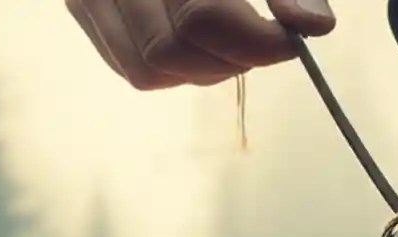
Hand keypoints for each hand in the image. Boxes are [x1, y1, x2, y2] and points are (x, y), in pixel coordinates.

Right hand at [64, 0, 335, 89]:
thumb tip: (314, 26)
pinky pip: (128, 64)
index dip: (255, 43)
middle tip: (266, 41)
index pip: (203, 18)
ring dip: (202, 69)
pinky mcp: (83, 6)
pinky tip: (202, 39)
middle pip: (172, 52)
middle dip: (231, 59)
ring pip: (147, 70)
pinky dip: (175, 66)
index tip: (292, 40)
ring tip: (234, 39)